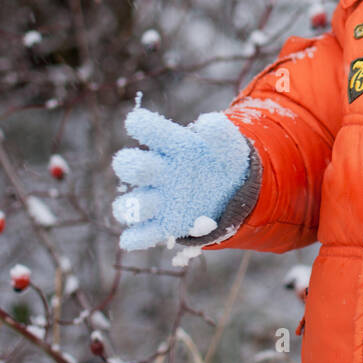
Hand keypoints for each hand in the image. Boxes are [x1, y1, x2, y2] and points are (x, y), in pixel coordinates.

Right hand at [111, 105, 250, 250]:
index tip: (136, 122)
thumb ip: (218, 131)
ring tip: (152, 203)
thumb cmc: (222, 159)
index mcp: (171, 146)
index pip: (151, 131)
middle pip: (131, 166)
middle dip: (133, 166)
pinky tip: (131, 240)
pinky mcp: (164, 225)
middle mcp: (157, 171)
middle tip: (148, 168)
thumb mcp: (227, 143)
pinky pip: (141, 235)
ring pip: (129, 205)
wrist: (233, 189)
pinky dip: (134, 238)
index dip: (142, 126)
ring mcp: (157, 200)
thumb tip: (206, 123)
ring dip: (134, 205)